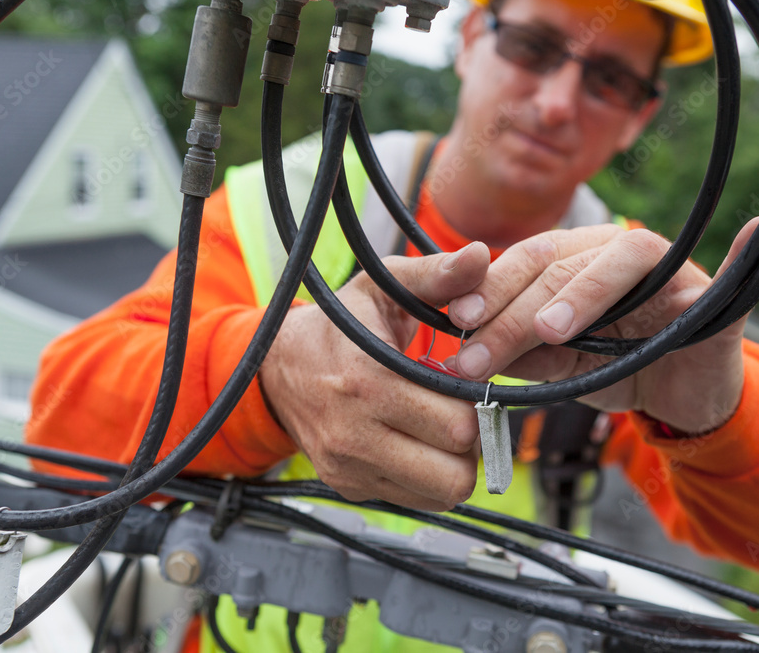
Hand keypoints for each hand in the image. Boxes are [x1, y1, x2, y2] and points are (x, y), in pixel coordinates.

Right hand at [259, 243, 491, 509]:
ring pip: (439, 493)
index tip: (464, 382)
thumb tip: (480, 256)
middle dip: (469, 441)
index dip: (476, 405)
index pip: (458, 424)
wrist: (278, 365)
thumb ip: (436, 275)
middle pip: (455, 471)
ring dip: (452, 465)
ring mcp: (348, 467)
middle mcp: (353, 433)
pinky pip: (416, 501)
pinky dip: (427, 479)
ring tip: (439, 429)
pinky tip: (416, 444)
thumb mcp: (383, 286)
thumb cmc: (340, 325)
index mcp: (367, 381)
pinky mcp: (347, 486)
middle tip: (458, 410)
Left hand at [445, 219, 758, 433]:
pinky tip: (750, 228)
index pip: (526, 262)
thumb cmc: (615, 368)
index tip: (459, 321)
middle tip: (480, 353)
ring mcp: (669, 272)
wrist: (679, 395)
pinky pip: (732, 278)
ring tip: (547, 330)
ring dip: (584, 292)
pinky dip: (744, 254)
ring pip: (623, 261)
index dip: (492, 287)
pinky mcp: (715, 300)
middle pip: (560, 265)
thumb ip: (523, 353)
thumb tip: (466, 354)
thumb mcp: (559, 367)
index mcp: (575, 261)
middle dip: (514, 311)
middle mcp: (617, 254)